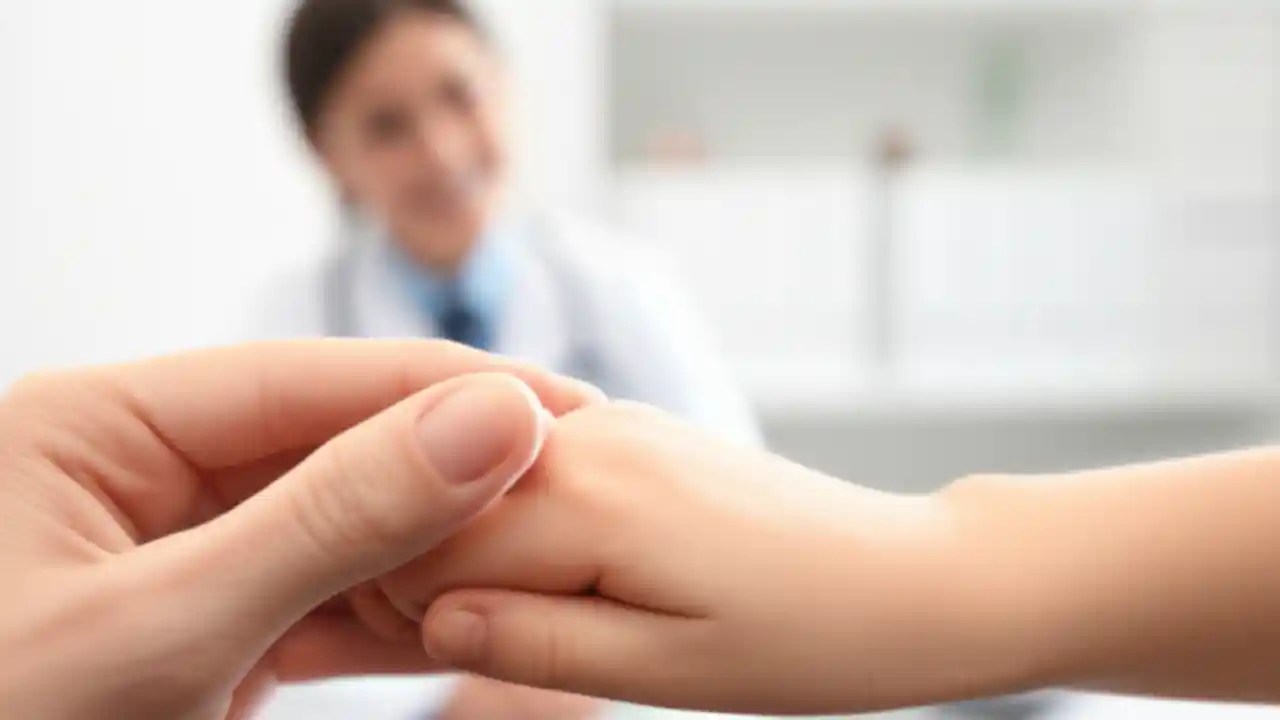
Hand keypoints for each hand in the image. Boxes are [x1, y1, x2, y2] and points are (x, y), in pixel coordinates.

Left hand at [0, 340, 598, 719]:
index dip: (439, 387)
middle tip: (569, 474)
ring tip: (536, 541)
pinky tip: (464, 605)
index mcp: (90, 427)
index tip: (558, 404)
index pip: (299, 379)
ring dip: (428, 541)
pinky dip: (387, 606)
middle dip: (443, 465)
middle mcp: (130, 466)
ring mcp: (168, 544)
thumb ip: (334, 519)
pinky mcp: (200, 614)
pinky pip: (314, 587)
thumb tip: (493, 420)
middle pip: (324, 440)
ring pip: (333, 517)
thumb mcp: (169, 632)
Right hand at [385, 403, 1040, 714]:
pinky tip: (573, 576)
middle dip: (434, 578)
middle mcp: (585, 434)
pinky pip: (530, 474)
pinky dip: (522, 528)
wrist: (906, 576)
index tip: (450, 660)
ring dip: (480, 553)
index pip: (418, 546)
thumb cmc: (800, 639)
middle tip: (498, 646)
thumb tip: (429, 620)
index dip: (406, 615)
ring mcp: (610, 422)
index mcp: (585, 494)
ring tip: (553, 616)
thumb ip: (532, 642)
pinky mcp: (631, 432)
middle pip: (438, 503)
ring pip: (476, 485)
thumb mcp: (661, 670)